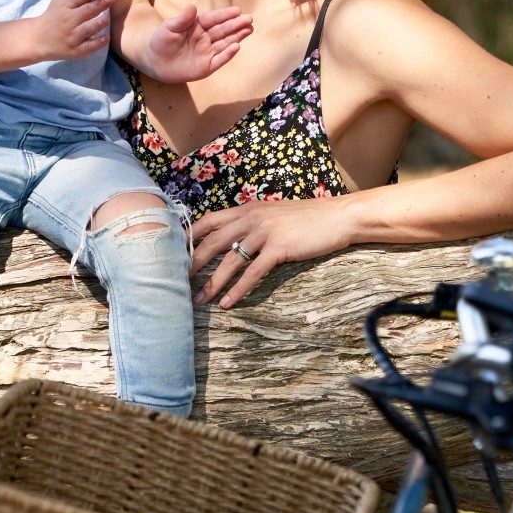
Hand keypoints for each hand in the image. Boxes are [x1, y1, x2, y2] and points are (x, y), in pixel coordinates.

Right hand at [33, 0, 115, 59]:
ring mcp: (71, 36)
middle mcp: (68, 20)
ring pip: (86, 30)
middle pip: (85, 12)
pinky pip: (86, 47)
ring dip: (96, 24)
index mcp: (65, 5)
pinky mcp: (74, 50)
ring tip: (107, 19)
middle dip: (99, 5)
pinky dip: (96, 43)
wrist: (38, 38)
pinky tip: (106, 38)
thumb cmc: (55, 14)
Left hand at [142, 4, 253, 81]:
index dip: (225, 15)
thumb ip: (182, 19)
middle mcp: (205, 38)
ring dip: (237, 36)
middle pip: (223, 30)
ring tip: (249, 29)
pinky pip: (219, 59)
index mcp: (197, 26)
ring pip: (225, 43)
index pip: (213, 19)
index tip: (237, 10)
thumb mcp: (169, 28)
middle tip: (249, 19)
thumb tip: (192, 7)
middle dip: (236, 24)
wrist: (155, 62)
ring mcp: (207, 52)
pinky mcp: (206, 66)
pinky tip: (236, 47)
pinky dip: (227, 54)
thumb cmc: (161, 41)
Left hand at [189, 197, 353, 307]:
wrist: (339, 217)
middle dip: (192, 264)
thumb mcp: (275, 214)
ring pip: (229, 260)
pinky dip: (238, 290)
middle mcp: (252, 218)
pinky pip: (253, 273)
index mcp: (248, 209)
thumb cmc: (309, 218)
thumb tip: (235, 239)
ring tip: (199, 301)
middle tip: (176, 282)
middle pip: (212, 242)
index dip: (189, 237)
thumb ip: (254, 222)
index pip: (209, 221)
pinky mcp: (280, 248)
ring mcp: (265, 232)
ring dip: (212, 283)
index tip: (173, 253)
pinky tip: (228, 303)